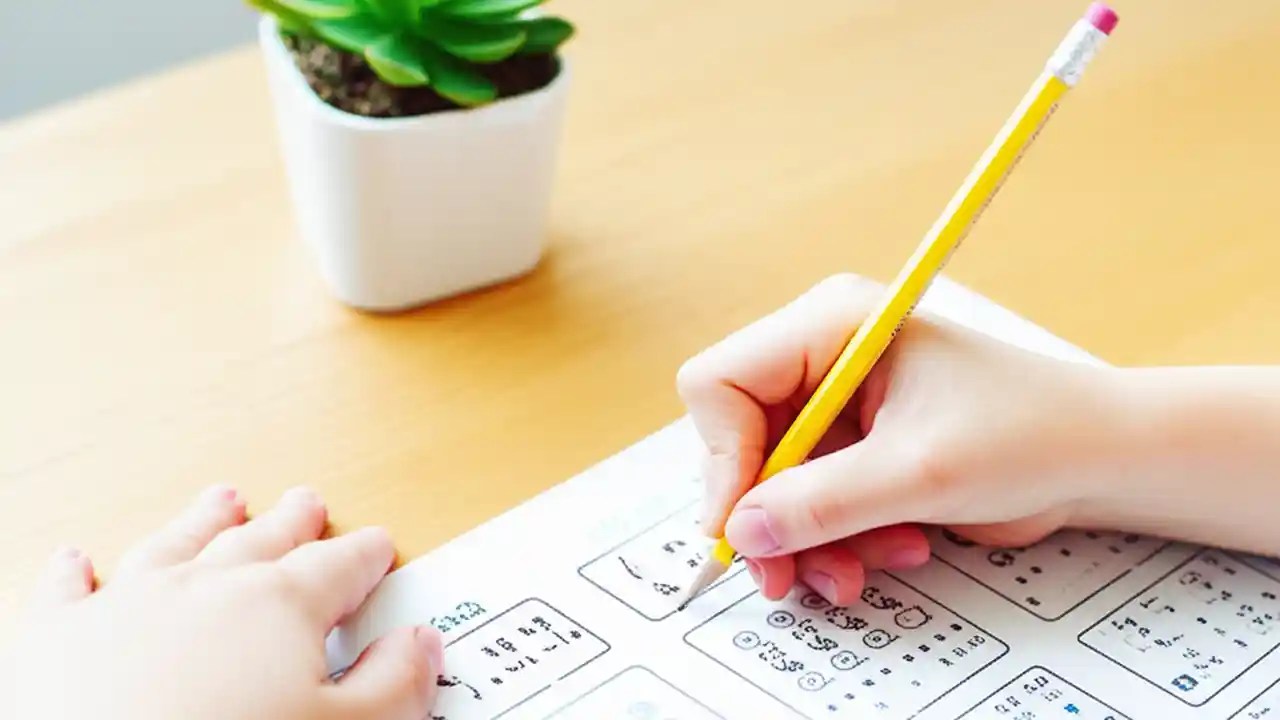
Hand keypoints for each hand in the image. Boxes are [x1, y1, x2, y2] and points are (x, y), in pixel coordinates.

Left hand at [1, 486, 442, 719]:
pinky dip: (73, 573)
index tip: (377, 546)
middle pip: (260, 543)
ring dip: (200, 522)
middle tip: (306, 502)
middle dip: (290, 524)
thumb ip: (393, 686)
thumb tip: (420, 647)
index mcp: (280, 606)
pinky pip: (66, 592)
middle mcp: (204, 589)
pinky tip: (76, 558)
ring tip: (221, 499)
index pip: (339, 568)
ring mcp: (124, 607)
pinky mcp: (54, 643)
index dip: (365, 557)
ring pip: (173, 547)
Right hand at [678, 274, 1113, 603]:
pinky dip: (840, 541)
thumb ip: (822, 504)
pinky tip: (895, 548)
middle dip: (769, 516)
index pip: (722, 383)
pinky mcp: (854, 449)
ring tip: (857, 573)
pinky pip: (810, 505)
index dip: (722, 458)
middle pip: (740, 442)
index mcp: (831, 325)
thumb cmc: (1031, 433)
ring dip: (810, 540)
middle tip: (786, 577)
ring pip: (771, 486)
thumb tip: (742, 532)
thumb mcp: (920, 472)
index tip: (744, 525)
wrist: (1098, 460)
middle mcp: (822, 357)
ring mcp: (836, 406)